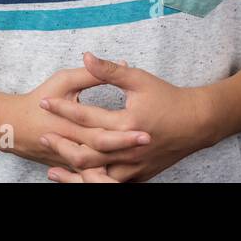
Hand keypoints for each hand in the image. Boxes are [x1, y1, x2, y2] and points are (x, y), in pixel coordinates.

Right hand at [0, 63, 151, 170]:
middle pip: (102, 154)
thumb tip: (123, 62)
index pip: (101, 132)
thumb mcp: (64, 81)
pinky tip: (123, 168)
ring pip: (95, 171)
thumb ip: (93, 74)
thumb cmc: (39, 98)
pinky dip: (104, 176)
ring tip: (142, 159)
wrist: (12, 126)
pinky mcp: (69, 167)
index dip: (124, 133)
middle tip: (148, 140)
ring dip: (117, 167)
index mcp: (70, 125)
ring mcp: (69, 160)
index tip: (147, 128)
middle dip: (126, 148)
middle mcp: (70, 147)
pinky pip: (88, 176)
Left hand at [42, 52, 214, 182]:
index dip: (62, 107)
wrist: (197, 123)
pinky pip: (109, 184)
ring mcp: (133, 166)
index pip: (85, 115)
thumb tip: (85, 56)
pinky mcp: (138, 176)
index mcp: (125, 123)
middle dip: (61, 143)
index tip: (44, 102)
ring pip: (95, 175)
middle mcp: (127, 148)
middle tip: (43, 136)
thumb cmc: (168, 98)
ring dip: (72, 173)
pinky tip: (80, 180)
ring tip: (52, 169)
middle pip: (85, 151)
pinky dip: (92, 182)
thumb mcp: (139, 79)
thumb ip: (110, 70)